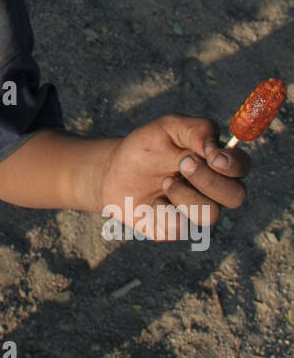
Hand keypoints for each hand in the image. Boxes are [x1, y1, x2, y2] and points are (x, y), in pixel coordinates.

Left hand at [98, 116, 249, 239]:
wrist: (114, 172)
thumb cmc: (146, 148)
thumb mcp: (168, 128)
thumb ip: (197, 130)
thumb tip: (217, 148)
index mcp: (218, 163)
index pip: (242, 166)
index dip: (234, 164)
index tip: (213, 157)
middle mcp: (215, 190)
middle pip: (236, 196)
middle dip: (209, 181)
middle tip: (182, 164)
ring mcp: (198, 212)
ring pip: (210, 215)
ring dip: (184, 195)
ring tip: (164, 182)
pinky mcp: (179, 229)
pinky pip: (181, 227)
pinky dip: (163, 210)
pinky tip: (152, 202)